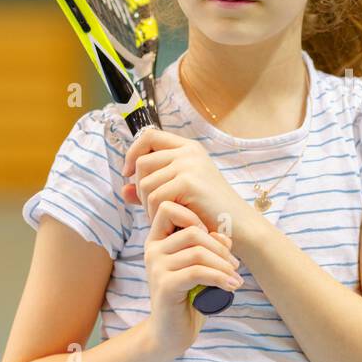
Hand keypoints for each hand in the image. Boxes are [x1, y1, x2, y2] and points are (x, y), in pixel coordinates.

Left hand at [122, 127, 248, 235]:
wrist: (238, 225)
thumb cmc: (210, 211)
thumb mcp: (178, 194)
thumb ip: (151, 188)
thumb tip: (123, 189)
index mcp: (188, 148)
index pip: (149, 136)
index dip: (133, 152)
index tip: (129, 173)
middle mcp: (189, 152)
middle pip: (142, 163)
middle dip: (140, 188)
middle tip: (153, 208)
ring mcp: (189, 165)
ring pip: (145, 183)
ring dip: (148, 205)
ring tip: (165, 216)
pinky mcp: (188, 182)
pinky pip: (155, 197)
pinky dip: (156, 214)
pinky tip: (171, 221)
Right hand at [143, 200, 242, 357]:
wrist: (171, 333)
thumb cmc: (188, 298)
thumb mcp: (199, 267)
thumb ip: (208, 247)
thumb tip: (224, 236)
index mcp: (157, 241)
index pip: (168, 208)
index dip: (193, 215)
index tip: (212, 238)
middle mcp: (153, 250)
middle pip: (192, 231)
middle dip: (220, 247)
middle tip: (234, 265)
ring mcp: (156, 267)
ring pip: (198, 251)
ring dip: (224, 264)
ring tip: (235, 278)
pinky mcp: (165, 285)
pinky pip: (198, 272)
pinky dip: (220, 278)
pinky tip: (231, 286)